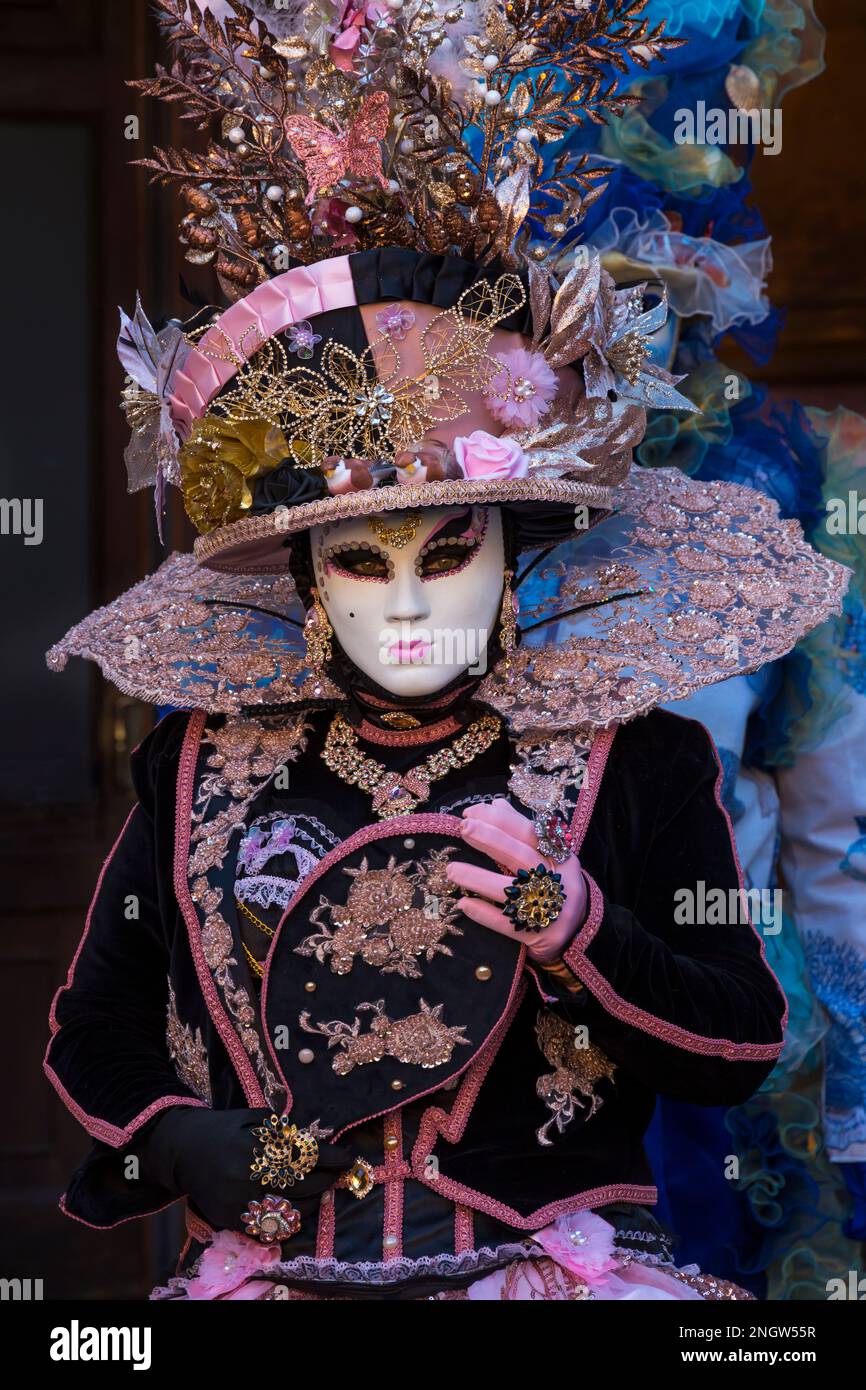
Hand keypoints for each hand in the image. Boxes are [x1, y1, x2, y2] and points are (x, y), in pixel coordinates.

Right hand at [138, 1106, 353, 1234]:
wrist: (181, 1151)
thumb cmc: (221, 1129)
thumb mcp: (249, 1117)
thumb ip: (279, 1129)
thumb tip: (312, 1140)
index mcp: (253, 1148)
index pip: (302, 1156)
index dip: (329, 1157)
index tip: (346, 1156)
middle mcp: (246, 1178)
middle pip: (300, 1185)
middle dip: (326, 1179)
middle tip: (338, 1173)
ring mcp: (238, 1202)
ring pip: (289, 1209)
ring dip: (312, 1200)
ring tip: (322, 1189)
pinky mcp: (231, 1219)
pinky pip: (269, 1225)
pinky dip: (289, 1218)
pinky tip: (300, 1206)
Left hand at [446, 799, 586, 964]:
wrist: (578, 933)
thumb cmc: (555, 887)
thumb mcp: (547, 859)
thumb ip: (522, 833)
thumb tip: (497, 804)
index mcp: (562, 858)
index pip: (530, 832)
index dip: (500, 820)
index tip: (470, 813)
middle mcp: (559, 881)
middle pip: (522, 856)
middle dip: (491, 839)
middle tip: (463, 828)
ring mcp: (551, 909)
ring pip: (512, 890)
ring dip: (479, 878)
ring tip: (452, 870)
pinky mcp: (540, 934)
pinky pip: (508, 923)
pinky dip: (485, 914)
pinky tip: (464, 903)